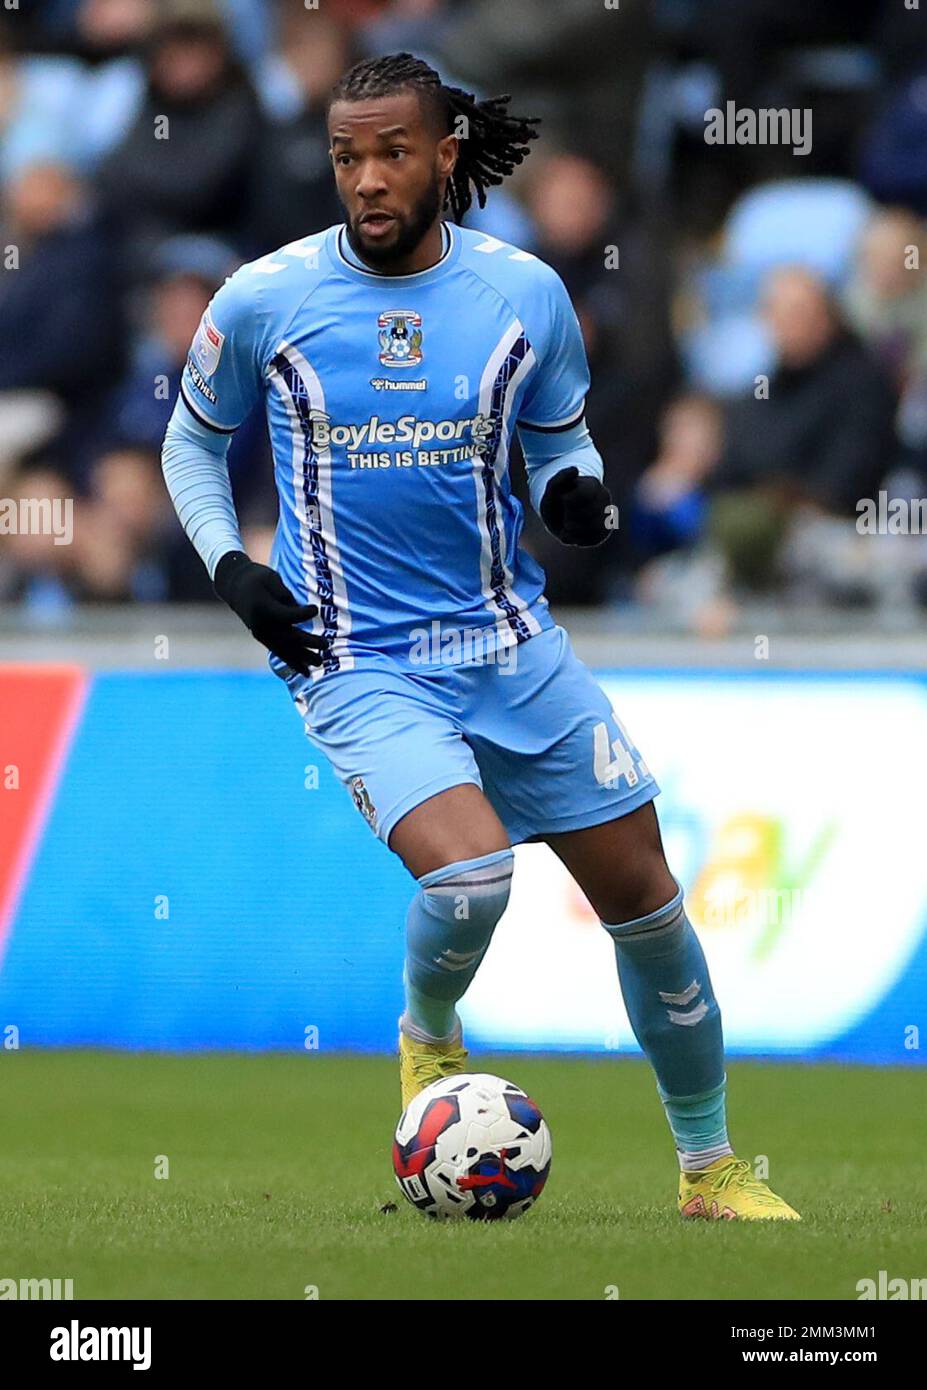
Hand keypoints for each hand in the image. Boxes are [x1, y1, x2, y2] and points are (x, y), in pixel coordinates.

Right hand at [213, 550, 324, 674]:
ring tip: (319, 664)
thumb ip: (285, 595)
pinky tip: (304, 671)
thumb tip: (298, 610)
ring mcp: (261, 634)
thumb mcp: (271, 578)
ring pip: (284, 650)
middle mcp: (262, 625)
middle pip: (289, 637)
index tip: (316, 609)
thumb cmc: (256, 578)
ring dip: (302, 658)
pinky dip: (292, 662)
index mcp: (264, 608)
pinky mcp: (262, 638)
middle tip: (326, 645)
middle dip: (309, 642)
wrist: (234, 586)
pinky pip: (279, 652)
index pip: (289, 616)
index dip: (304, 614)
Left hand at [540, 466, 612, 545]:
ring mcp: (606, 514)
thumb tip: (575, 470)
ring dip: (574, 530)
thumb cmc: (556, 498)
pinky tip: (572, 534)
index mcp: (593, 484)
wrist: (559, 514)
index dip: (569, 501)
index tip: (563, 500)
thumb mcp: (552, 488)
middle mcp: (604, 498)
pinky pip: (594, 539)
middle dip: (570, 517)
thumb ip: (560, 478)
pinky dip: (579, 539)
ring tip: (567, 525)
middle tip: (564, 515)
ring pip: (594, 527)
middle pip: (588, 513)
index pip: (584, 494)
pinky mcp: (604, 531)